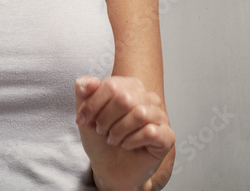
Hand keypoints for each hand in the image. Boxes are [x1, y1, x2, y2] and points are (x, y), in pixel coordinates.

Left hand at [74, 75, 174, 190]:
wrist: (110, 169)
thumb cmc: (101, 139)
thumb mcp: (86, 113)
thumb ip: (83, 90)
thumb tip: (91, 81)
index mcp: (132, 86)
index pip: (111, 85)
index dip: (92, 105)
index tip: (83, 120)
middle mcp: (149, 98)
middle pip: (124, 99)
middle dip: (105, 119)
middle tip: (101, 131)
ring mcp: (161, 117)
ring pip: (139, 114)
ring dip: (118, 131)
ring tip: (113, 139)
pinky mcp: (167, 136)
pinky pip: (151, 132)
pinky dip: (133, 141)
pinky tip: (127, 145)